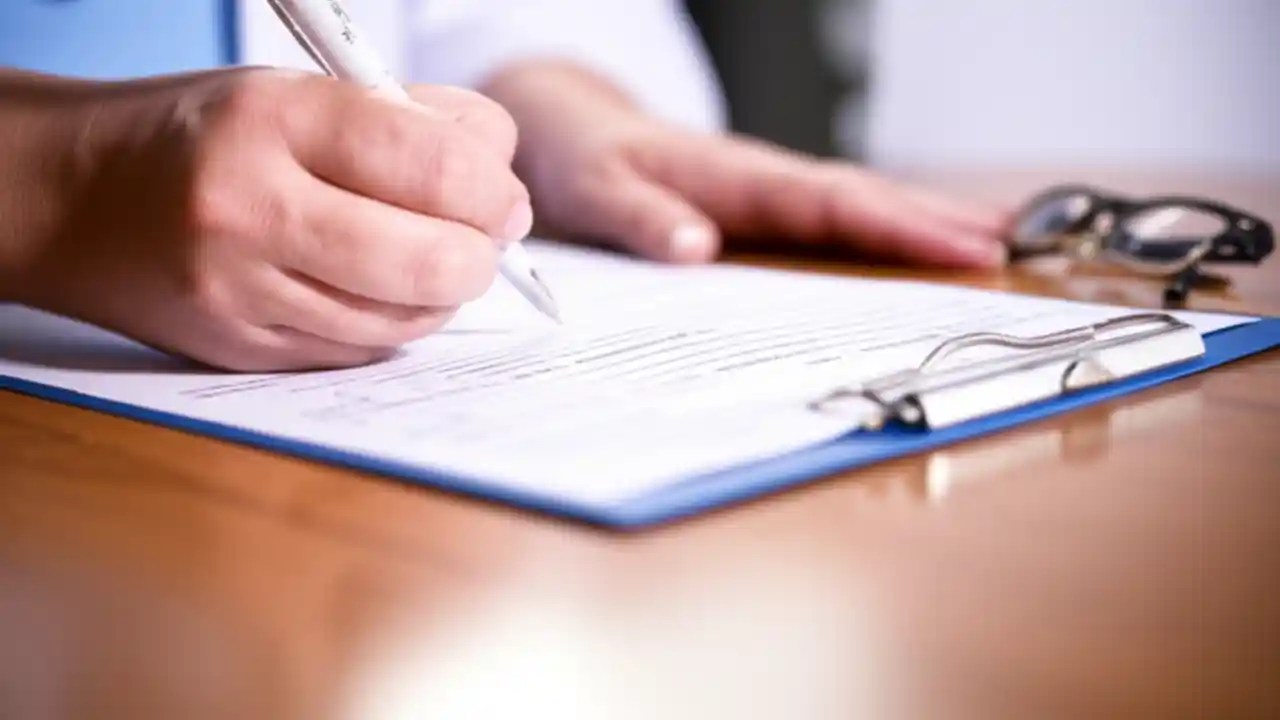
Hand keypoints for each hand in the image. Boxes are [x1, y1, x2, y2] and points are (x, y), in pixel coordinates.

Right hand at [0, 68, 530, 370]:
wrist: (78, 201)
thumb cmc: (208, 135)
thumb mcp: (300, 90)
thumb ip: (411, 121)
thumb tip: (502, 172)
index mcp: (274, 121)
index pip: (434, 166)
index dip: (493, 190)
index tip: (503, 196)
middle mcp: (253, 210)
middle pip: (431, 260)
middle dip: (482, 255)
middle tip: (481, 238)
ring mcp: (244, 292)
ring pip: (404, 319)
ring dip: (442, 294)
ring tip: (429, 257)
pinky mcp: (244, 350)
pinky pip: (362, 350)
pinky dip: (393, 321)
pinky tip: (378, 289)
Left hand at [484, 62, 1008, 266]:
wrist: (570, 132)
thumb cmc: (584, 160)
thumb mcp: (596, 190)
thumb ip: (641, 217)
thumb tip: (699, 248)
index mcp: (737, 177)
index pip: (834, 201)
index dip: (902, 224)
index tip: (966, 245)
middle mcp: (766, 182)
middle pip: (867, 200)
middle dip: (939, 222)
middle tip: (1015, 251)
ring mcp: (770, 197)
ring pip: (859, 208)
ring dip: (925, 224)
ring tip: (997, 246)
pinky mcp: (762, 213)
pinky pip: (834, 223)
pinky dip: (882, 234)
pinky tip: (917, 251)